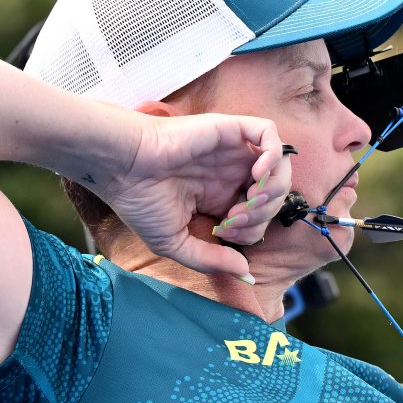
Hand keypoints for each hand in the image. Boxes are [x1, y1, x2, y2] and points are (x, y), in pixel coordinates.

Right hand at [88, 112, 292, 279]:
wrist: (122, 168)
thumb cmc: (141, 202)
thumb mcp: (176, 244)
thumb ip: (212, 260)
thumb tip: (246, 274)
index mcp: (220, 197)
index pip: (259, 216)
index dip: (253, 230)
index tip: (226, 233)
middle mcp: (230, 173)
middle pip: (274, 195)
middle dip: (263, 215)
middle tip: (235, 219)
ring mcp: (232, 151)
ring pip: (279, 165)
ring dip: (273, 189)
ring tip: (248, 199)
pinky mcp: (229, 129)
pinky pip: (269, 133)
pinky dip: (274, 154)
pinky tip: (257, 174)